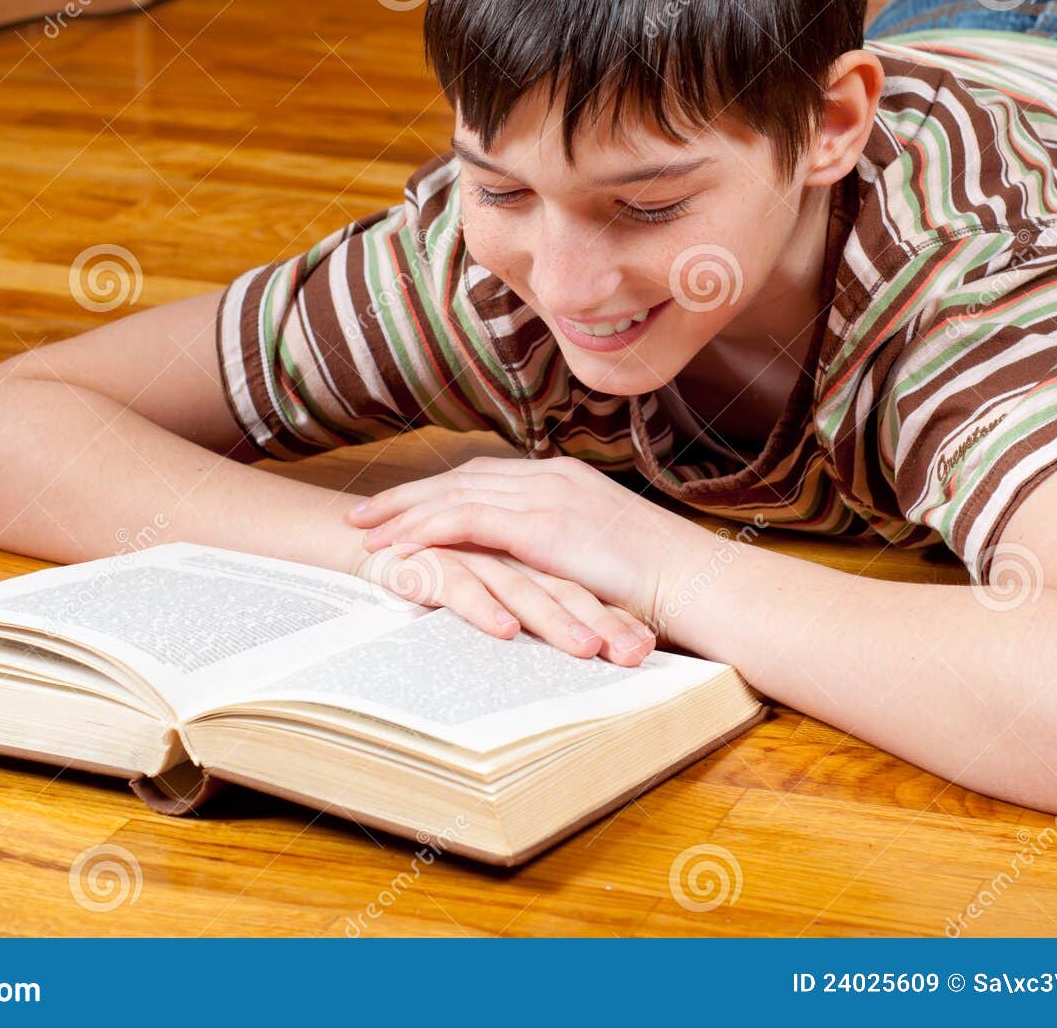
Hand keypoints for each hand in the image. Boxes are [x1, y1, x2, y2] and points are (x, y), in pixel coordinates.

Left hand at [347, 456, 714, 648]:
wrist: (694, 579)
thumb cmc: (663, 580)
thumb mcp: (607, 555)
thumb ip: (571, 550)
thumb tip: (548, 570)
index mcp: (565, 479)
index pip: (487, 477)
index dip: (441, 490)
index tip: (404, 505)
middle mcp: (550, 476)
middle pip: (461, 477)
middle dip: (409, 494)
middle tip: (364, 512)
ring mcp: (545, 495)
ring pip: (454, 494)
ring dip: (404, 512)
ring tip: (362, 531)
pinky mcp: (540, 523)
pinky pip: (465, 520)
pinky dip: (425, 530)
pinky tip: (394, 546)